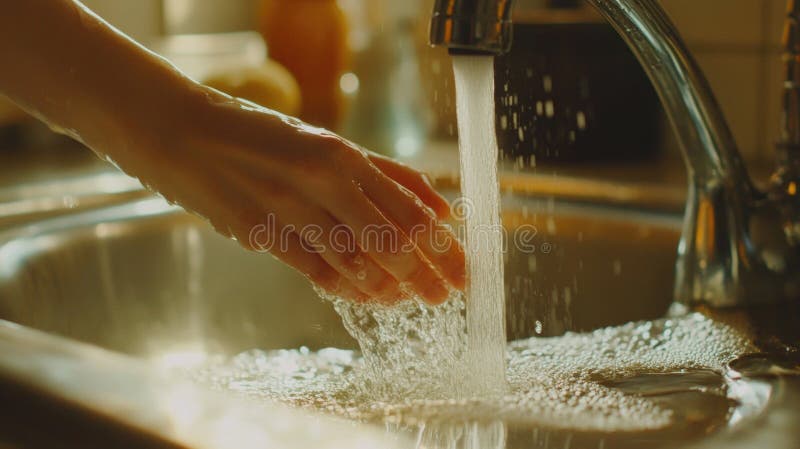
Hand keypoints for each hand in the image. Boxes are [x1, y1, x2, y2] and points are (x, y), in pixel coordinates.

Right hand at [116, 88, 465, 304]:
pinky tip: (370, 297)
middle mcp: (322, 180)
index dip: (442, 245)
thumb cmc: (260, 134)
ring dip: (390, 286)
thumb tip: (438, 205)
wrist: (182, 132)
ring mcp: (290, 209)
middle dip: (427, 273)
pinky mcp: (261, 234)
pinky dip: (348, 288)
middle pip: (392, 239)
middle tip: (448, 294)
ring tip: (412, 301)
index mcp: (343, 153)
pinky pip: (316, 271)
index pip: (409, 208)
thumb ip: (383, 173)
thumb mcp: (326, 142)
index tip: (463, 267)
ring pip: (356, 261)